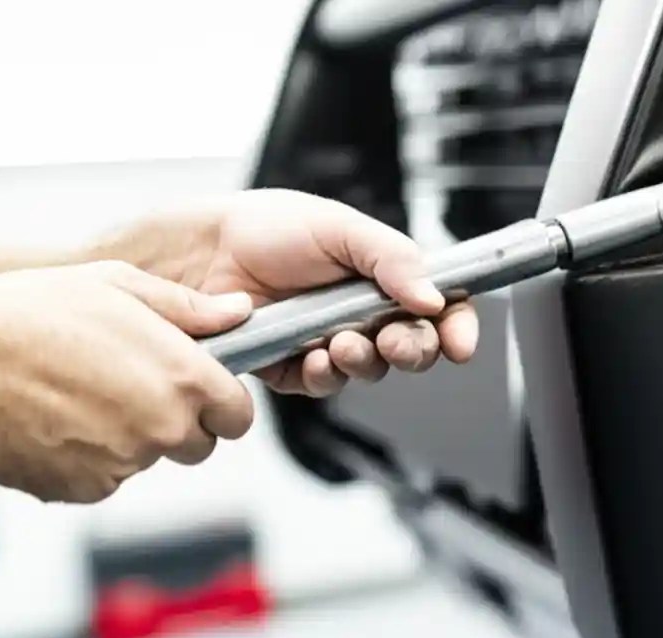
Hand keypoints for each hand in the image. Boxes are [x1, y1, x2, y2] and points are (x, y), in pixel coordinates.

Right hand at [0, 261, 255, 502]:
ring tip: (79, 392)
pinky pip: (104, 477)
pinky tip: (56, 418)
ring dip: (128, 437)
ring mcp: (125, 464)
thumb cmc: (32, 312)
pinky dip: (88, 458)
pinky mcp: (85, 489)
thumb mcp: (119, 286)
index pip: (238, 416)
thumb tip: (240, 312)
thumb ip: (191, 308)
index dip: (221, 404)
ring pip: (146, 459)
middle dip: (177, 423)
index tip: (199, 391)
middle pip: (198, 445)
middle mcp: (163, 428)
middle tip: (128, 386)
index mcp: (184, 379)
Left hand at [100, 189, 478, 395]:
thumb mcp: (340, 227)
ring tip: (342, 342)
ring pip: (372, 370)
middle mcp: (363, 311)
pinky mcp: (296, 367)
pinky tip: (315, 357)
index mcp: (384, 274)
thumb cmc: (267, 228)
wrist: (202, 252)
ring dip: (366, 361)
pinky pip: (326, 385)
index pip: (440, 306)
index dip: (457, 327)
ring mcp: (331, 341)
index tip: (460, 343)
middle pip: (414, 346)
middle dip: (413, 349)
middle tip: (395, 340)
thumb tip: (433, 297)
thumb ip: (393, 258)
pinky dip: (327, 376)